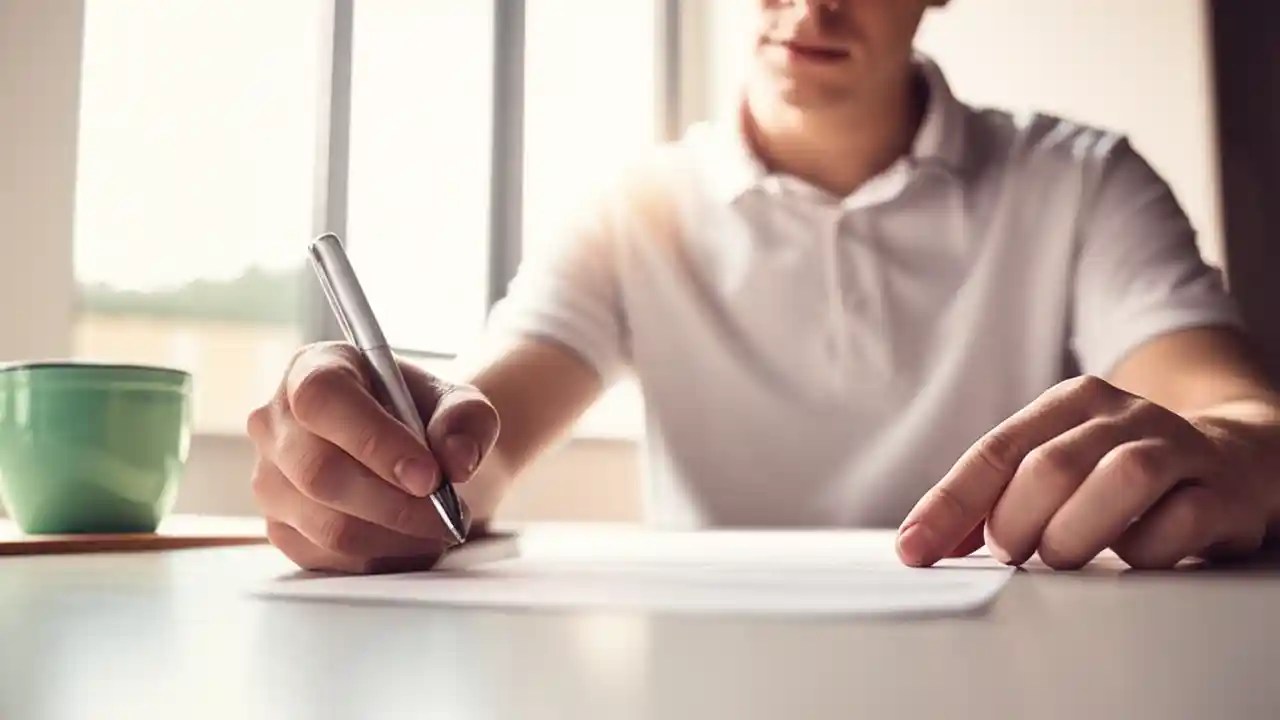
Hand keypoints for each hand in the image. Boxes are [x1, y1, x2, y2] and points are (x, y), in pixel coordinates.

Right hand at [247, 342, 499, 573]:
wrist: (413, 453)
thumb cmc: (425, 418)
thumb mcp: (459, 404)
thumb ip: (466, 421)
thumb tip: (456, 460)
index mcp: (313, 369)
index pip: (323, 399)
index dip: (374, 441)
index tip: (428, 475)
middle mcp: (276, 423)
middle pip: (320, 472)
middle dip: (396, 504)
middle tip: (446, 513)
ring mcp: (269, 480)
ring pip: (327, 526)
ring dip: (396, 537)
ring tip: (438, 528)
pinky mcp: (280, 529)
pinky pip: (328, 558)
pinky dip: (381, 559)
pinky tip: (412, 542)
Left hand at [897, 375, 1269, 569]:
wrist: (1239, 460)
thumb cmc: (1122, 471)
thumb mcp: (1057, 469)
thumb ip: (992, 501)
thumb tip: (923, 541)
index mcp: (1071, 403)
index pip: (997, 452)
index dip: (951, 504)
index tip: (914, 549)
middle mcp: (1123, 416)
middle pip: (1051, 466)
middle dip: (1015, 523)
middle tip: (1012, 552)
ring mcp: (1178, 449)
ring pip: (1120, 480)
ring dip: (1075, 534)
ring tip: (1062, 556)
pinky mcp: (1223, 492)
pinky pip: (1181, 522)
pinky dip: (1146, 552)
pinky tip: (1133, 556)